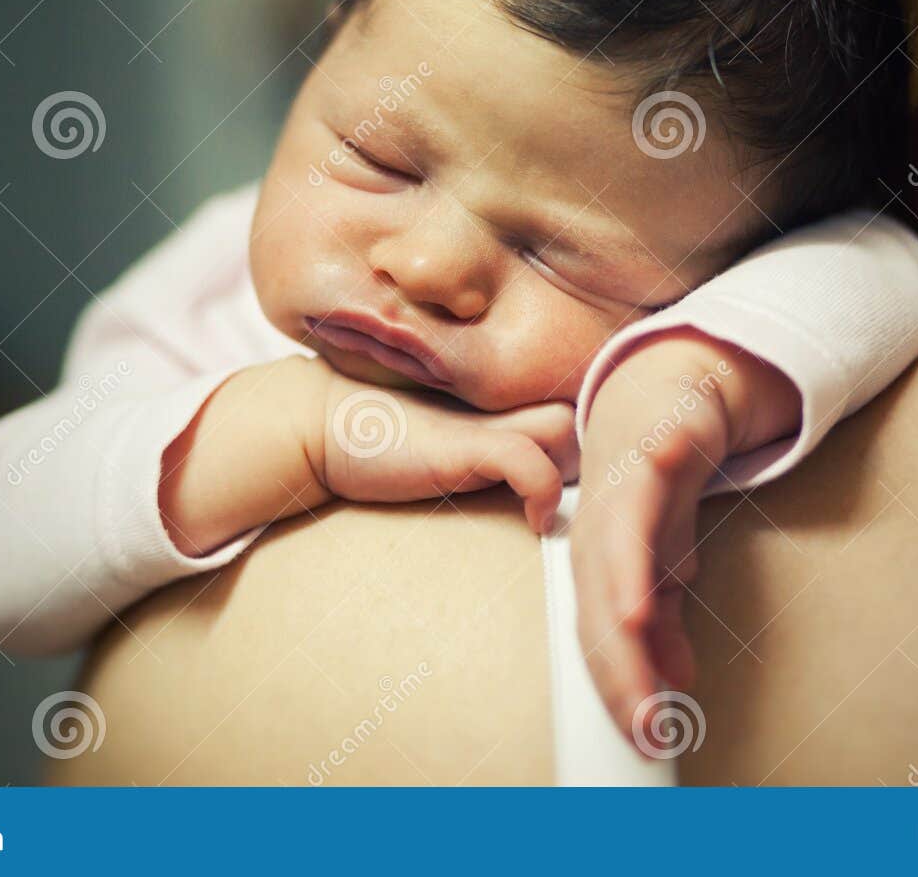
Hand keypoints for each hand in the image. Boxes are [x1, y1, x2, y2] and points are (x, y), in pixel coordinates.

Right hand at [312, 367, 578, 532]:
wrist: (322, 421)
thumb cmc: (385, 437)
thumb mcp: (455, 439)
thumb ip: (496, 440)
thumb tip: (539, 481)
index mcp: (506, 395)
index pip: (580, 399)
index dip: (594, 430)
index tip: (595, 472)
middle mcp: (505, 399)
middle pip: (586, 407)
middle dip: (595, 446)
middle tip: (588, 493)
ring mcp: (488, 420)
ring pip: (570, 430)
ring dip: (575, 465)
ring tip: (563, 503)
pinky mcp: (469, 445)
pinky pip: (533, 465)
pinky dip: (544, 492)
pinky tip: (535, 520)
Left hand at [569, 328, 800, 752]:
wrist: (653, 410)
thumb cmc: (650, 499)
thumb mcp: (661, 572)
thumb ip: (661, 623)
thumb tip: (672, 681)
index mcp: (596, 575)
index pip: (600, 645)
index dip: (619, 693)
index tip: (643, 741)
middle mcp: (598, 539)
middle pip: (602, 610)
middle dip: (624, 667)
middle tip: (649, 719)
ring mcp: (619, 493)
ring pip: (619, 543)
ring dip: (628, 581)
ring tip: (637, 624)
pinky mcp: (649, 446)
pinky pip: (654, 456)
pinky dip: (662, 458)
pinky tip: (667, 458)